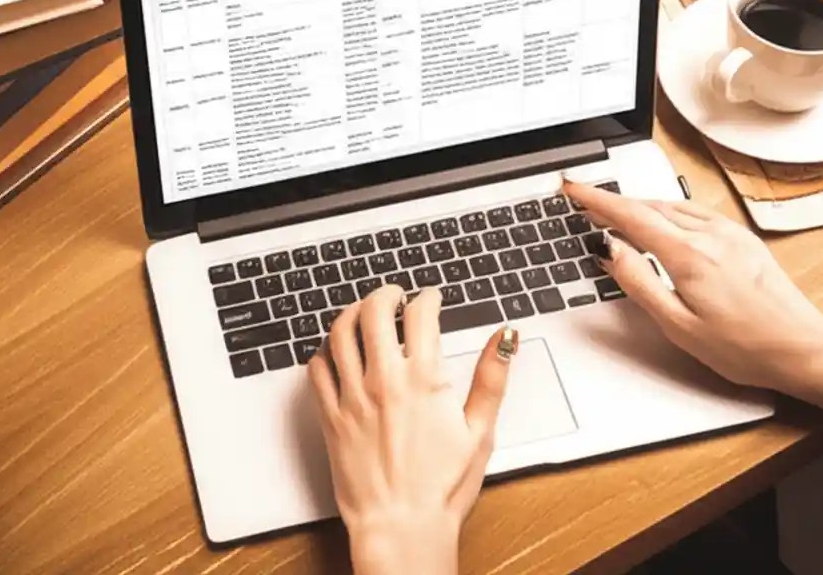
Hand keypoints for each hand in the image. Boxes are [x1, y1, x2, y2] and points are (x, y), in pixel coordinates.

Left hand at [307, 285, 516, 574]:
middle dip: (385, 294)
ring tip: (363, 313)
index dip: (427, 297)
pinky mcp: (330, 418)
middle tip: (394, 295)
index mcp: (424, 381)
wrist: (402, 528)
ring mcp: (352, 398)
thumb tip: (505, 338)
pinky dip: (324, 352)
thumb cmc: (442, 488)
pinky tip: (336, 353)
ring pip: (339, 333)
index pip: (420, 314)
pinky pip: (317, 370)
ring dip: (352, 314)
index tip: (431, 297)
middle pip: (374, 311)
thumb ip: (492, 378)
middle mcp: (384, 381)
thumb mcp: (480, 431)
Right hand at [565, 181, 822, 396]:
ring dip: (639, 206)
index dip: (596, 200)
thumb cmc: (743, 347)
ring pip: (672, 207)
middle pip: (650, 206)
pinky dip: (666, 211)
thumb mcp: (677, 324)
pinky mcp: (742, 238)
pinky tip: (660, 222)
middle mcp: (711, 235)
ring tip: (614, 213)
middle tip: (584, 201)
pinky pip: (694, 213)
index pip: (630, 215)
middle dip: (613, 201)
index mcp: (689, 255)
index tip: (572, 189)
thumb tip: (610, 250)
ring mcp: (729, 233)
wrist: (801, 349)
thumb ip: (639, 282)